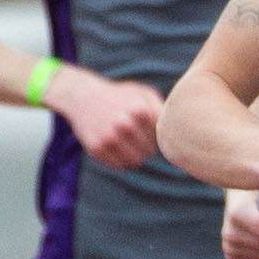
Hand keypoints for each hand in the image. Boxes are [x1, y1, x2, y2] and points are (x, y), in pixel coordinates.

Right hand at [45, 69, 162, 169]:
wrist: (82, 96)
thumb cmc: (119, 96)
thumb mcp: (142, 93)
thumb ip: (161, 109)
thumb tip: (176, 130)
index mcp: (139, 110)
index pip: (161, 137)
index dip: (157, 135)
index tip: (148, 127)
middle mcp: (124, 124)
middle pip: (150, 152)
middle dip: (147, 147)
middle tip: (137, 136)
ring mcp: (108, 137)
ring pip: (135, 162)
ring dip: (135, 155)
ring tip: (129, 142)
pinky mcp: (96, 148)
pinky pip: (118, 165)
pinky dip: (120, 159)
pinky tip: (116, 146)